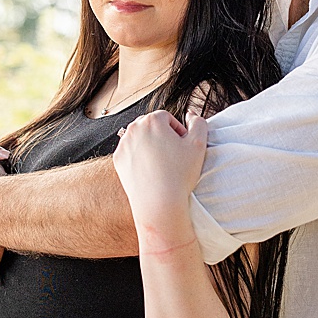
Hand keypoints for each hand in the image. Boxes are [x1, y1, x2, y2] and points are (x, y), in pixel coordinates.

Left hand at [112, 111, 207, 237]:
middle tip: (174, 155)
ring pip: (141, 139)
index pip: (167, 118)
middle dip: (163, 136)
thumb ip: (199, 123)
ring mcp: (123, 145)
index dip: (178, 131)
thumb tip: (190, 114)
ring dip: (152, 146)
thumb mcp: (199, 144)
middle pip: (152, 126)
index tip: (183, 146)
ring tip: (163, 164)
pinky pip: (132, 152)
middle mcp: (134, 129)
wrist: (159, 203)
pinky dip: (141, 157)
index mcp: (152, 121)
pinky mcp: (118, 160)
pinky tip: (152, 170)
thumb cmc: (179, 174)